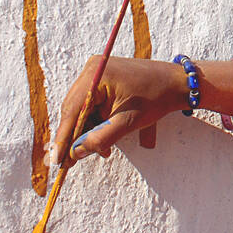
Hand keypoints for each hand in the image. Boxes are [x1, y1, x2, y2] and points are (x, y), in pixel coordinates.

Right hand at [50, 57, 186, 165]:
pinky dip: (95, 122)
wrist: (177, 83)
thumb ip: (100, 139)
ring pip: (82, 109)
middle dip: (76, 137)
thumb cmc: (156, 98)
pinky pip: (92, 104)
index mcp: (96, 75)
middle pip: (73, 110)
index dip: (63, 138)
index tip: (55, 160)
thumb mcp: (127, 123)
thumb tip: (75, 154)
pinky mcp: (103, 79)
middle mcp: (92, 70)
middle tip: (71, 162)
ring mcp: (97, 72)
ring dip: (88, 131)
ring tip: (101, 151)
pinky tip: (104, 139)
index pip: (72, 111)